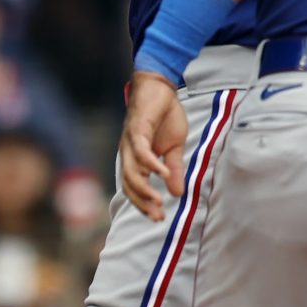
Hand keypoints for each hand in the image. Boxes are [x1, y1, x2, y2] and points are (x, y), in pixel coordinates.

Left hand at [118, 73, 187, 219]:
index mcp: (136, 159)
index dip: (144, 204)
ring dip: (144, 189)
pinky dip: (151, 165)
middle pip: (129, 185)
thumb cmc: (164, 116)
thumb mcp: (174, 148)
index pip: (135, 188)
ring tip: (160, 201)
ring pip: (131, 172)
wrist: (160, 88)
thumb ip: (174, 170)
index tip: (159, 218)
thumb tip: (177, 193)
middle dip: (143, 203)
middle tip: (158, 217)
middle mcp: (129, 154)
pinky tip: (163, 175)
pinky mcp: (137, 129)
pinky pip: (141, 151)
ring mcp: (131, 142)